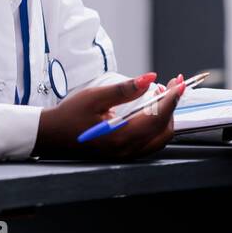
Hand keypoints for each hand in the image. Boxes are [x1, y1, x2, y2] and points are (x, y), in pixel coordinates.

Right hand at [33, 72, 184, 160]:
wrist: (51, 136)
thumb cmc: (69, 116)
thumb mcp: (95, 97)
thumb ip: (124, 89)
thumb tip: (150, 78)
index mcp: (120, 137)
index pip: (157, 117)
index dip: (172, 98)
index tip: (180, 83)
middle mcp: (127, 150)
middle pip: (164, 130)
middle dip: (171, 106)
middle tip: (169, 85)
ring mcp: (127, 154)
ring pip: (160, 138)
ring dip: (165, 116)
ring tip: (159, 95)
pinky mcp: (125, 153)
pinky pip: (151, 141)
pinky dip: (156, 124)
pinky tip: (150, 109)